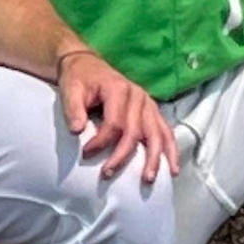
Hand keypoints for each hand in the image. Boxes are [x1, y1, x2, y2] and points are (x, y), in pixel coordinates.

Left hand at [56, 46, 176, 185]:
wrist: (87, 65)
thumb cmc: (79, 79)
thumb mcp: (71, 89)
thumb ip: (73, 108)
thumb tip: (77, 131)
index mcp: (119, 89)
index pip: (115, 122)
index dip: (101, 141)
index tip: (85, 153)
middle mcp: (138, 96)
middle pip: (136, 131)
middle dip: (122, 156)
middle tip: (107, 174)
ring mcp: (148, 103)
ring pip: (156, 134)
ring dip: (154, 158)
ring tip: (148, 178)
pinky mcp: (152, 110)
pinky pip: (165, 131)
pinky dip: (171, 150)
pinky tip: (173, 168)